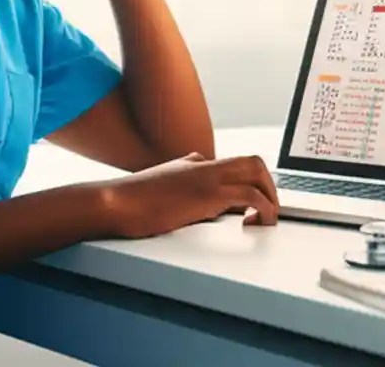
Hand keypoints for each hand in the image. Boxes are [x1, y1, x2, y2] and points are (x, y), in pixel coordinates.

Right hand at [100, 152, 279, 238]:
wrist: (115, 202)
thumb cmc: (131, 202)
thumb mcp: (161, 190)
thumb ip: (182, 191)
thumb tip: (199, 205)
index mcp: (193, 163)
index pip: (234, 165)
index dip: (250, 184)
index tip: (255, 204)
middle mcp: (204, 165)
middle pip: (252, 162)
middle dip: (268, 184)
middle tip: (268, 209)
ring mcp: (208, 177)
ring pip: (257, 172)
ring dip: (270, 195)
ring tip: (267, 219)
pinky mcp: (209, 194)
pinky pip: (251, 195)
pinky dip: (263, 208)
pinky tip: (256, 223)